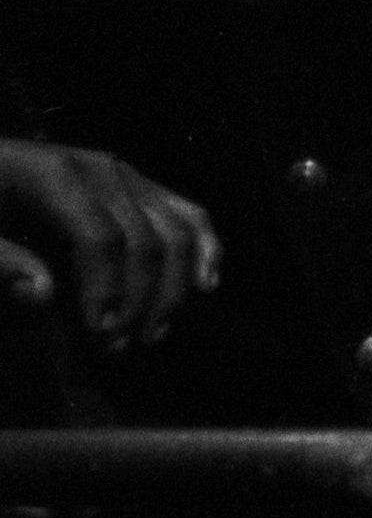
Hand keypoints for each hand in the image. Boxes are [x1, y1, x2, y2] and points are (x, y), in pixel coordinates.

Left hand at [0, 138, 221, 352]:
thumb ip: (1, 261)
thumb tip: (44, 293)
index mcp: (56, 177)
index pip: (99, 237)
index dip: (105, 288)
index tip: (100, 332)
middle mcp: (104, 172)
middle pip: (145, 238)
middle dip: (139, 298)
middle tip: (119, 346)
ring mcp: (129, 176)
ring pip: (176, 230)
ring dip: (173, 287)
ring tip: (154, 332)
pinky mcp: (142, 186)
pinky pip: (188, 214)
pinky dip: (205, 248)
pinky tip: (206, 285)